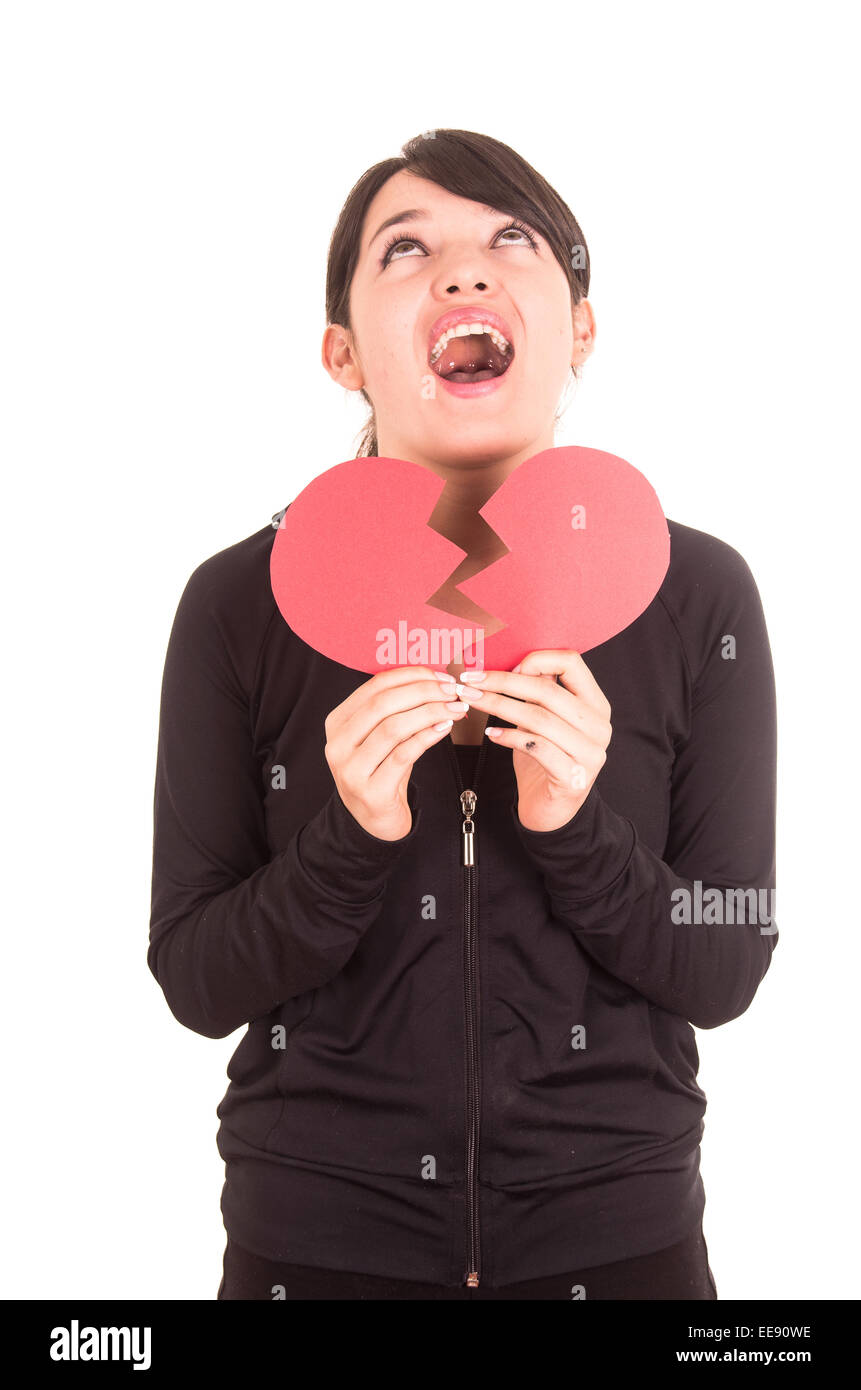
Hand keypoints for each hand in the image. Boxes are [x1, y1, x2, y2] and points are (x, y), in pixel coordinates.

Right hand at [324, 666, 468, 839]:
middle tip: (452, 690)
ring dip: (430, 712)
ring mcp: (351, 769)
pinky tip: (445, 728)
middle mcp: (337, 744)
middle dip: (424, 691)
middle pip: (383, 703)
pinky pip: (404, 755)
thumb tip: (435, 679)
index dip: (411, 676)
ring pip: (394, 727)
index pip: (375, 686)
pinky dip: (428, 736)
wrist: (373, 820)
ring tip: (456, 709)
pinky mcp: (371, 790)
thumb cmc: (381, 771)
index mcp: (338, 722)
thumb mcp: (379, 737)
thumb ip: (396, 710)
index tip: (441, 675)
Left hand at [460, 650, 612, 832]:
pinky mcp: (573, 778)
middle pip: (548, 690)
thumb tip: (512, 661)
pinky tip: (491, 734)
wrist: (552, 810)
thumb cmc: (544, 759)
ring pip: (539, 718)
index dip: (535, 659)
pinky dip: (510, 737)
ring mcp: (590, 754)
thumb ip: (539, 692)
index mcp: (595, 705)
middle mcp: (599, 727)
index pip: (572, 662)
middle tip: (470, 681)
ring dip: (499, 706)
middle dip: (502, 682)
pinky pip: (537, 748)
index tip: (504, 667)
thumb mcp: (543, 720)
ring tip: (473, 701)